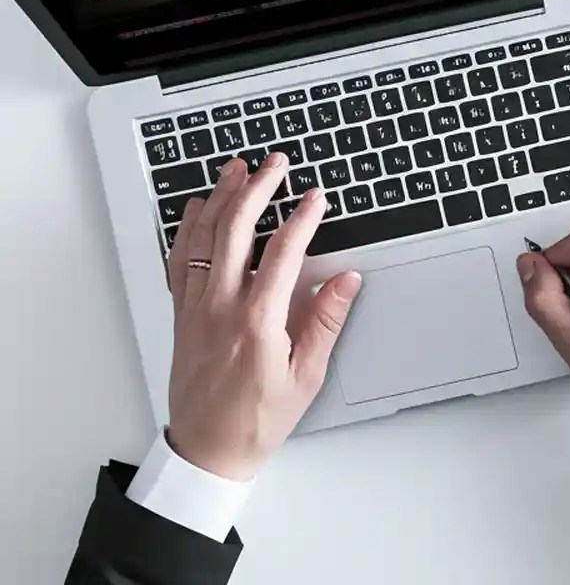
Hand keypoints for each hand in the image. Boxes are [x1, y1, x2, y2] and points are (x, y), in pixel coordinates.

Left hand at [164, 153, 361, 480]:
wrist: (207, 449)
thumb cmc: (257, 419)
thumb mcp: (306, 376)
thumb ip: (325, 322)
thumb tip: (346, 281)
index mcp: (258, 323)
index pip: (282, 254)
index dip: (302, 219)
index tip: (316, 197)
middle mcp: (221, 308)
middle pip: (236, 231)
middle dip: (258, 189)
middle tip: (275, 164)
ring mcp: (196, 308)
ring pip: (204, 238)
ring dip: (221, 198)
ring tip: (237, 169)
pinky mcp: (181, 314)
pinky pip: (180, 260)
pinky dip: (188, 228)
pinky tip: (197, 208)